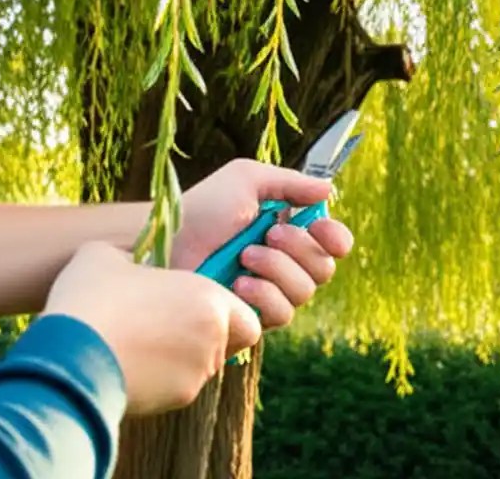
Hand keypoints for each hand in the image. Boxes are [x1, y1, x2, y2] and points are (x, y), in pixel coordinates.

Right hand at [42, 242, 261, 414]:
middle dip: (203, 340)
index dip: (229, 317)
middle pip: (224, 345)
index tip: (197, 311)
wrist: (68, 358)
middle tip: (168, 330)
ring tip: (137, 347)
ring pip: (199, 369)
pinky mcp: (175, 400)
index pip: (247, 318)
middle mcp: (213, 339)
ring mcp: (196, 374)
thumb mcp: (103, 256)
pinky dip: (159, 382)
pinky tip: (125, 368)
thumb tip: (126, 261)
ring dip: (178, 360)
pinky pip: (175, 389)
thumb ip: (128, 256)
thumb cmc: (92, 299)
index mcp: (209, 300)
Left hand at [170, 159, 354, 327]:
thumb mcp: (246, 180)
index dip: (336, 238)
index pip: (332, 244)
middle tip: (267, 235)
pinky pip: (281, 314)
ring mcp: (268, 293)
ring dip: (277, 269)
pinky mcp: (252, 319)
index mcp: (287, 231)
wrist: (164, 246)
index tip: (321, 227)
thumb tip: (329, 190)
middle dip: (299, 249)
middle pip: (324, 269)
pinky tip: (236, 285)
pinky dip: (264, 295)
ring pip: (304, 292)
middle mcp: (282, 265)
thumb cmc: (200, 210)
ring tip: (244, 257)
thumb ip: (291, 182)